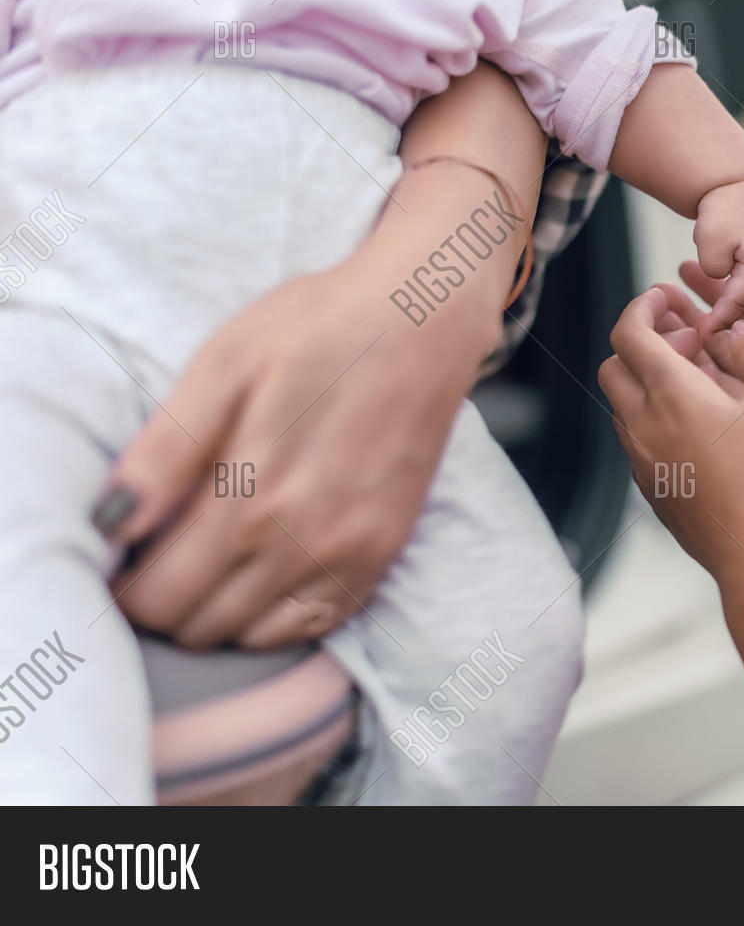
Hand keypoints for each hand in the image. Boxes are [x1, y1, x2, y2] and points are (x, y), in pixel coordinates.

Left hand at [95, 176, 508, 650]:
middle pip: (201, 624)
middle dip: (164, 600)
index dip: (125, 584)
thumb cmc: (318, 327)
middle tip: (158, 550)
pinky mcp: (385, 552)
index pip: (159, 596)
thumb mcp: (224, 364)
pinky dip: (274, 618)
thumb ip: (165, 451)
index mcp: (252, 494)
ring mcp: (352, 553)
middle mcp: (305, 541)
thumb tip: (109, 524)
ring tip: (205, 560)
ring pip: (254, 635)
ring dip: (215, 612)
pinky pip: (315, 626)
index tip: (121, 553)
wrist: (424, 319)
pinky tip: (260, 573)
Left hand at [598, 288, 743, 581]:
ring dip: (649, 384)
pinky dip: (658, 420)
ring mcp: (643, 462)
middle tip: (690, 343)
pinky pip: (640, 442)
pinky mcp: (653, 492)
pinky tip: (703, 429)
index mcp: (668, 392)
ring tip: (702, 386)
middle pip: (614, 367)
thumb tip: (736, 333)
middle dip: (643, 343)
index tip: (666, 298)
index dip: (643, 305)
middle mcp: (643, 425)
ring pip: (625, 407)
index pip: (628, 331)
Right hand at [672, 259, 743, 556]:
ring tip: (647, 329)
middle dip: (692, 320)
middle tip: (653, 295)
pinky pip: (720, 421)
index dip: (723, 294)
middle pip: (727, 344)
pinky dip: (691, 400)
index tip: (687, 269)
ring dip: (682, 356)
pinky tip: (660, 377)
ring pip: (715, 381)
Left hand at [692, 178, 743, 335]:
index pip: (739, 305)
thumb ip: (713, 271)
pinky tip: (732, 304)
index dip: (718, 321)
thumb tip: (725, 291)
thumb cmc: (721, 209)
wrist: (738, 182)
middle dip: (737, 323)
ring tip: (722, 318)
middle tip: (711, 329)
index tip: (701, 332)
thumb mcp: (709, 240)